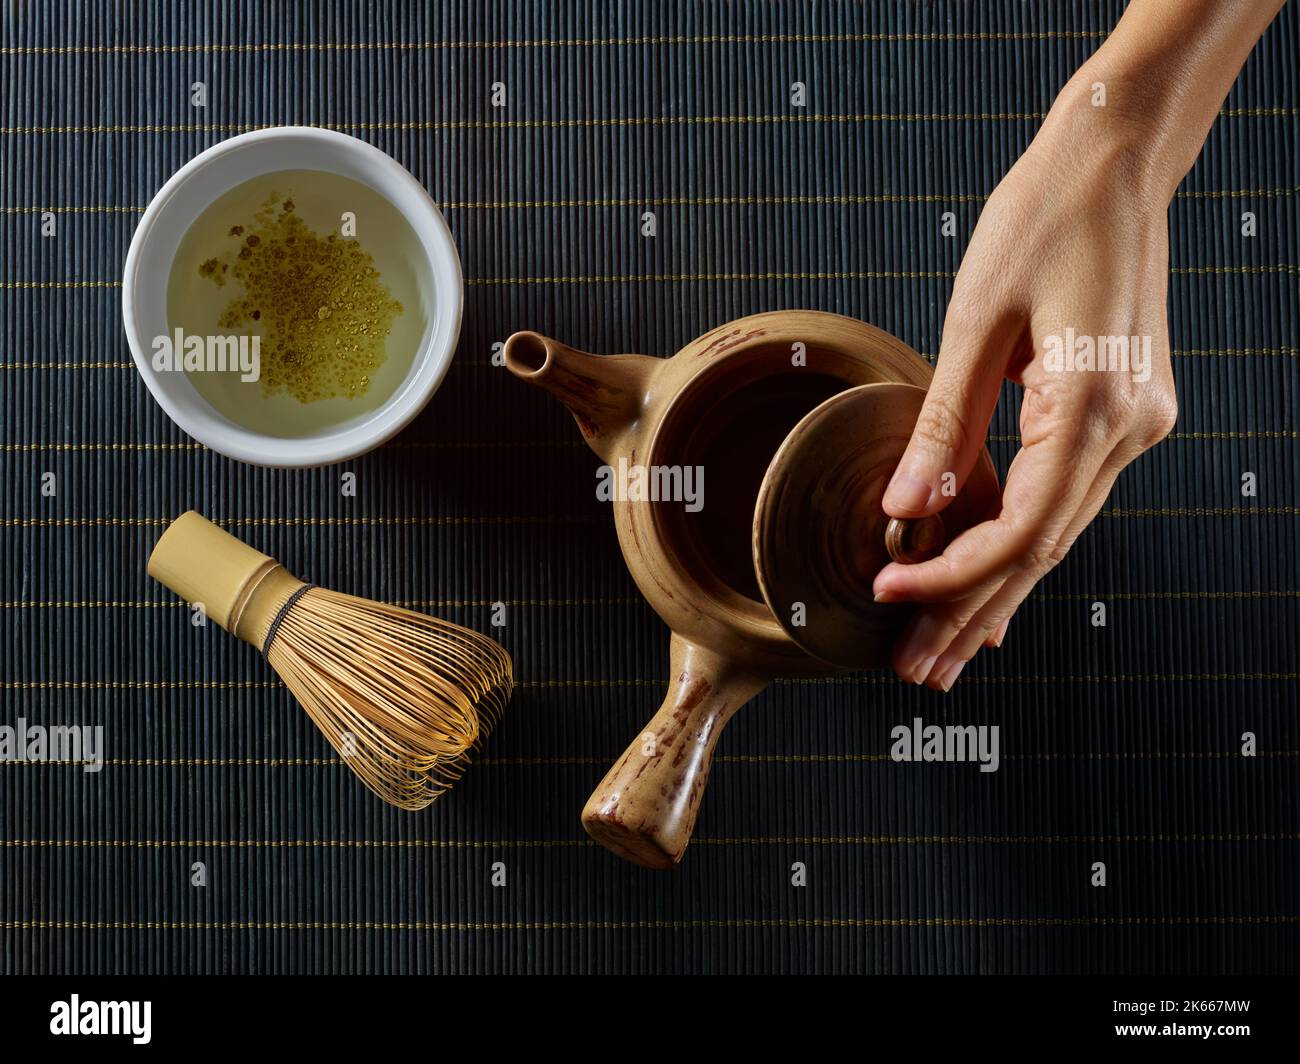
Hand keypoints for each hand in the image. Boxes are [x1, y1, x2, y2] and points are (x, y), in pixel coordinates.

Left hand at [872, 88, 1179, 689]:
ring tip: (941, 648)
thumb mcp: (976, 320)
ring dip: (995, 591)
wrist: (1111, 164)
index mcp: (1092, 403)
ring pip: (1057, 532)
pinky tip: (991, 588)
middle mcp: (1128, 426)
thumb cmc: (1039, 220)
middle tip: (916, 668)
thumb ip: (944, 424)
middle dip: (973, 611)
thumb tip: (904, 509)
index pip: (1019, 527)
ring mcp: (1136, 423)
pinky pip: (1066, 498)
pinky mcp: (1123, 413)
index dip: (953, 574)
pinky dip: (1020, 544)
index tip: (890, 591)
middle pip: (1041, 548)